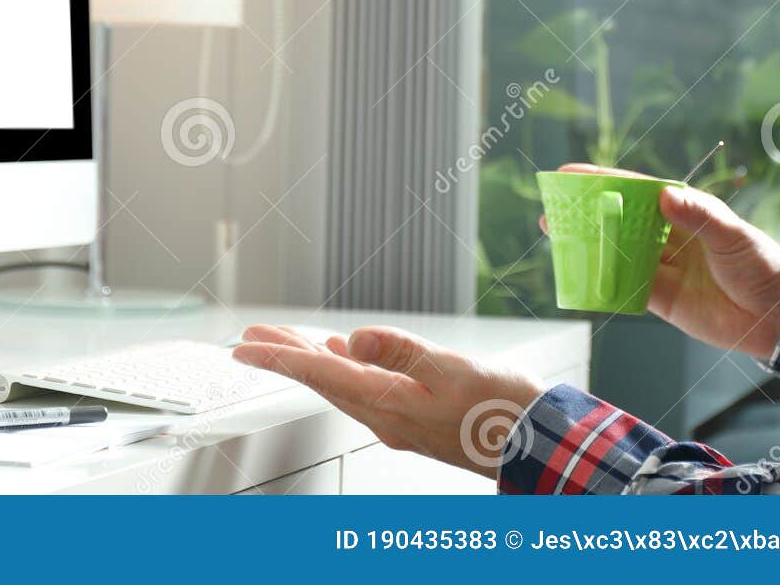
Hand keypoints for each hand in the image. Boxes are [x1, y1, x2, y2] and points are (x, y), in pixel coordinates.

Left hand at [232, 324, 545, 478]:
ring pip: (340, 385)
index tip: (244, 345)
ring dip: (310, 362)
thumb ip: (401, 351)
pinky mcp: (414, 418)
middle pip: (322, 381)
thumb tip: (354, 340)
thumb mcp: (451, 369)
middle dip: (285, 357)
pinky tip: (345, 355)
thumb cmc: (500, 408)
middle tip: (251, 338)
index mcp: (389, 404)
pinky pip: (364, 390)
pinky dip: (344, 369)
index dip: (279, 358)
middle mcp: (386, 417)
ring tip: (286, 343)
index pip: (319, 376)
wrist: (534, 442)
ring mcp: (399, 420)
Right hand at [546, 165, 779, 359]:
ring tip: (555, 235)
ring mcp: (662, 266)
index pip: (637, 190)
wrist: (778, 317)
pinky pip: (625, 286)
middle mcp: (668, 235)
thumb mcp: (733, 236)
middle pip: (619, 219)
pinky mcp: (661, 298)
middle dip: (586, 212)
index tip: (570, 174)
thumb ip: (698, 216)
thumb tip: (663, 195)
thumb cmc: (761, 266)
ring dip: (588, 244)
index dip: (603, 181)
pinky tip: (579, 273)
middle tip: (552, 207)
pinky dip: (603, 280)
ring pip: (617, 251)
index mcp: (684, 211)